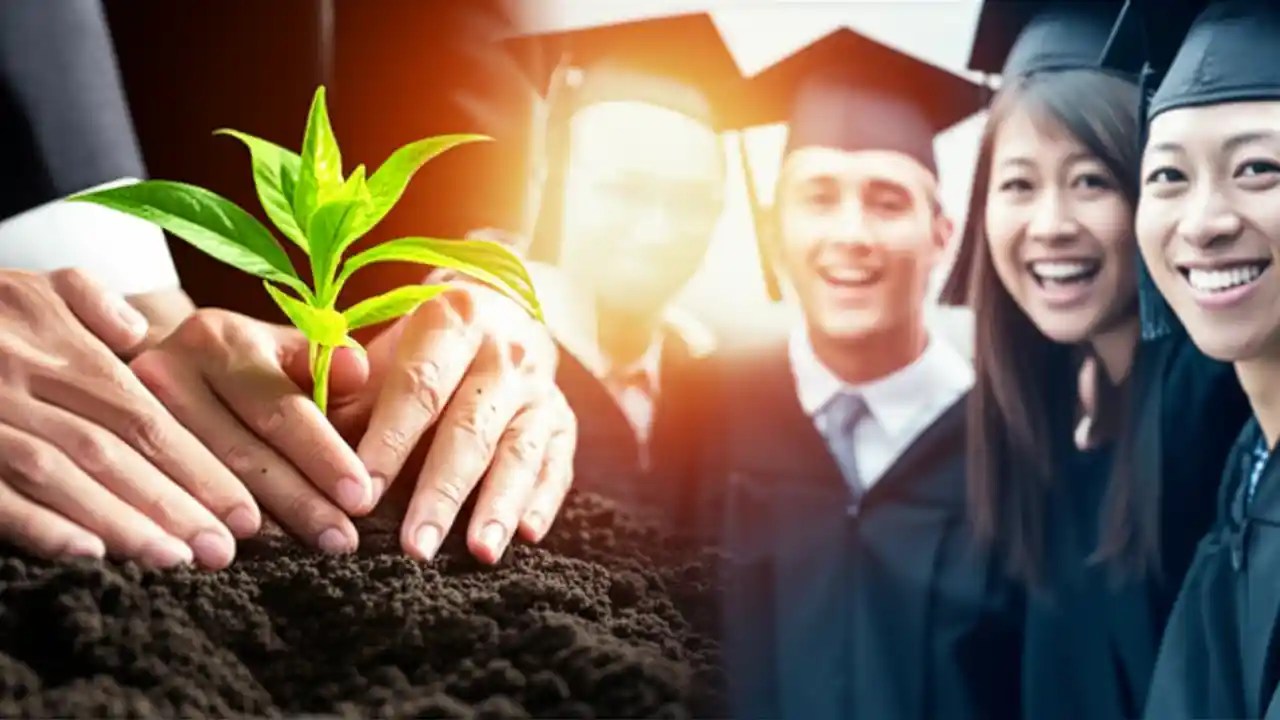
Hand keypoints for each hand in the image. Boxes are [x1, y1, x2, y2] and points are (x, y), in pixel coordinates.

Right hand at [0, 269, 255, 568]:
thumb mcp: (31, 287)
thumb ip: (90, 302)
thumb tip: (140, 334)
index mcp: (58, 347)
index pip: (145, 416)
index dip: (197, 466)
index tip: (242, 511)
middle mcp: (24, 381)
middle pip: (113, 450)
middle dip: (173, 504)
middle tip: (223, 550)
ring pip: (60, 473)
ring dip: (120, 520)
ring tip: (175, 560)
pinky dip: (37, 525)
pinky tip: (86, 553)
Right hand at [130, 309, 373, 553]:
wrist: (164, 374)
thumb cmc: (247, 370)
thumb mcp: (286, 352)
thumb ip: (326, 363)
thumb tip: (357, 369)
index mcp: (219, 338)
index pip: (279, 406)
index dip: (322, 454)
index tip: (360, 495)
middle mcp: (166, 368)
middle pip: (239, 451)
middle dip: (298, 501)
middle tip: (340, 541)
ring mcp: (125, 412)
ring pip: (195, 482)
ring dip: (250, 526)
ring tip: (296, 558)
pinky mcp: (99, 448)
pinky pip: (150, 501)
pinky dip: (193, 530)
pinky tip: (222, 558)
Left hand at [326, 283, 576, 563]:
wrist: (501, 314)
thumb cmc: (423, 349)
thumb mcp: (385, 350)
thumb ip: (349, 393)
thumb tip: (316, 450)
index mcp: (452, 321)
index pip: (419, 386)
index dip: (390, 442)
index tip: (363, 497)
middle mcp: (504, 353)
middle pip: (471, 429)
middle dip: (442, 492)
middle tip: (415, 547)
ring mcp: (541, 390)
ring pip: (520, 452)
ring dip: (498, 505)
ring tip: (479, 553)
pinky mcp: (564, 422)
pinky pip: (558, 465)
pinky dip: (544, 501)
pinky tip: (526, 537)